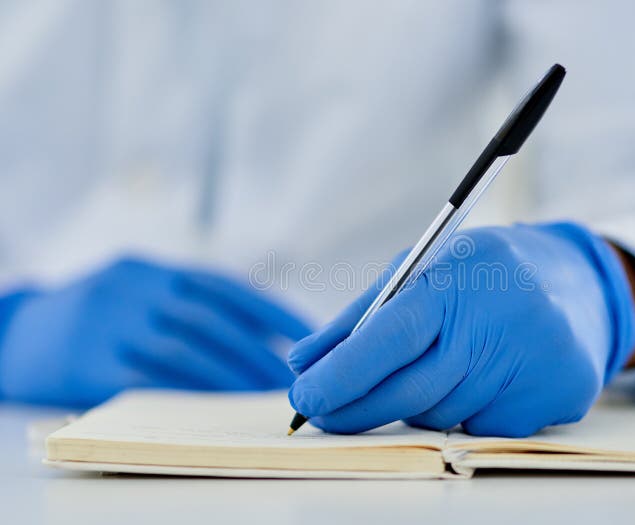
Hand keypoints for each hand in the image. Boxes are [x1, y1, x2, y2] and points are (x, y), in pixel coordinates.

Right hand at [0, 257, 311, 406]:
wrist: (17, 331)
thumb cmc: (96, 314)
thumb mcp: (136, 287)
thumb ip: (187, 301)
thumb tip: (261, 335)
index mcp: (153, 268)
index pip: (225, 287)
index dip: (271, 310)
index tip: (308, 336)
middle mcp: (133, 288)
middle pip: (210, 321)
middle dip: (257, 351)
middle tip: (293, 380)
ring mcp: (107, 323)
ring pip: (183, 351)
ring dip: (231, 376)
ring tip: (263, 397)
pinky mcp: (85, 362)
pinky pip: (147, 381)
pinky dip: (187, 394)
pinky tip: (215, 408)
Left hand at [287, 222, 634, 436]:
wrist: (578, 282)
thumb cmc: (484, 274)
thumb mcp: (424, 270)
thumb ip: (362, 316)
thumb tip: (306, 361)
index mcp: (459, 278)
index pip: (391, 336)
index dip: (343, 374)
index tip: (306, 398)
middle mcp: (503, 318)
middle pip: (411, 390)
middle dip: (359, 408)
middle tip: (326, 413)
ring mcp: (537, 358)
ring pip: (443, 415)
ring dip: (420, 405)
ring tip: (440, 366)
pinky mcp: (563, 392)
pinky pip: (485, 426)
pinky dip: (469, 411)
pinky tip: (488, 375)